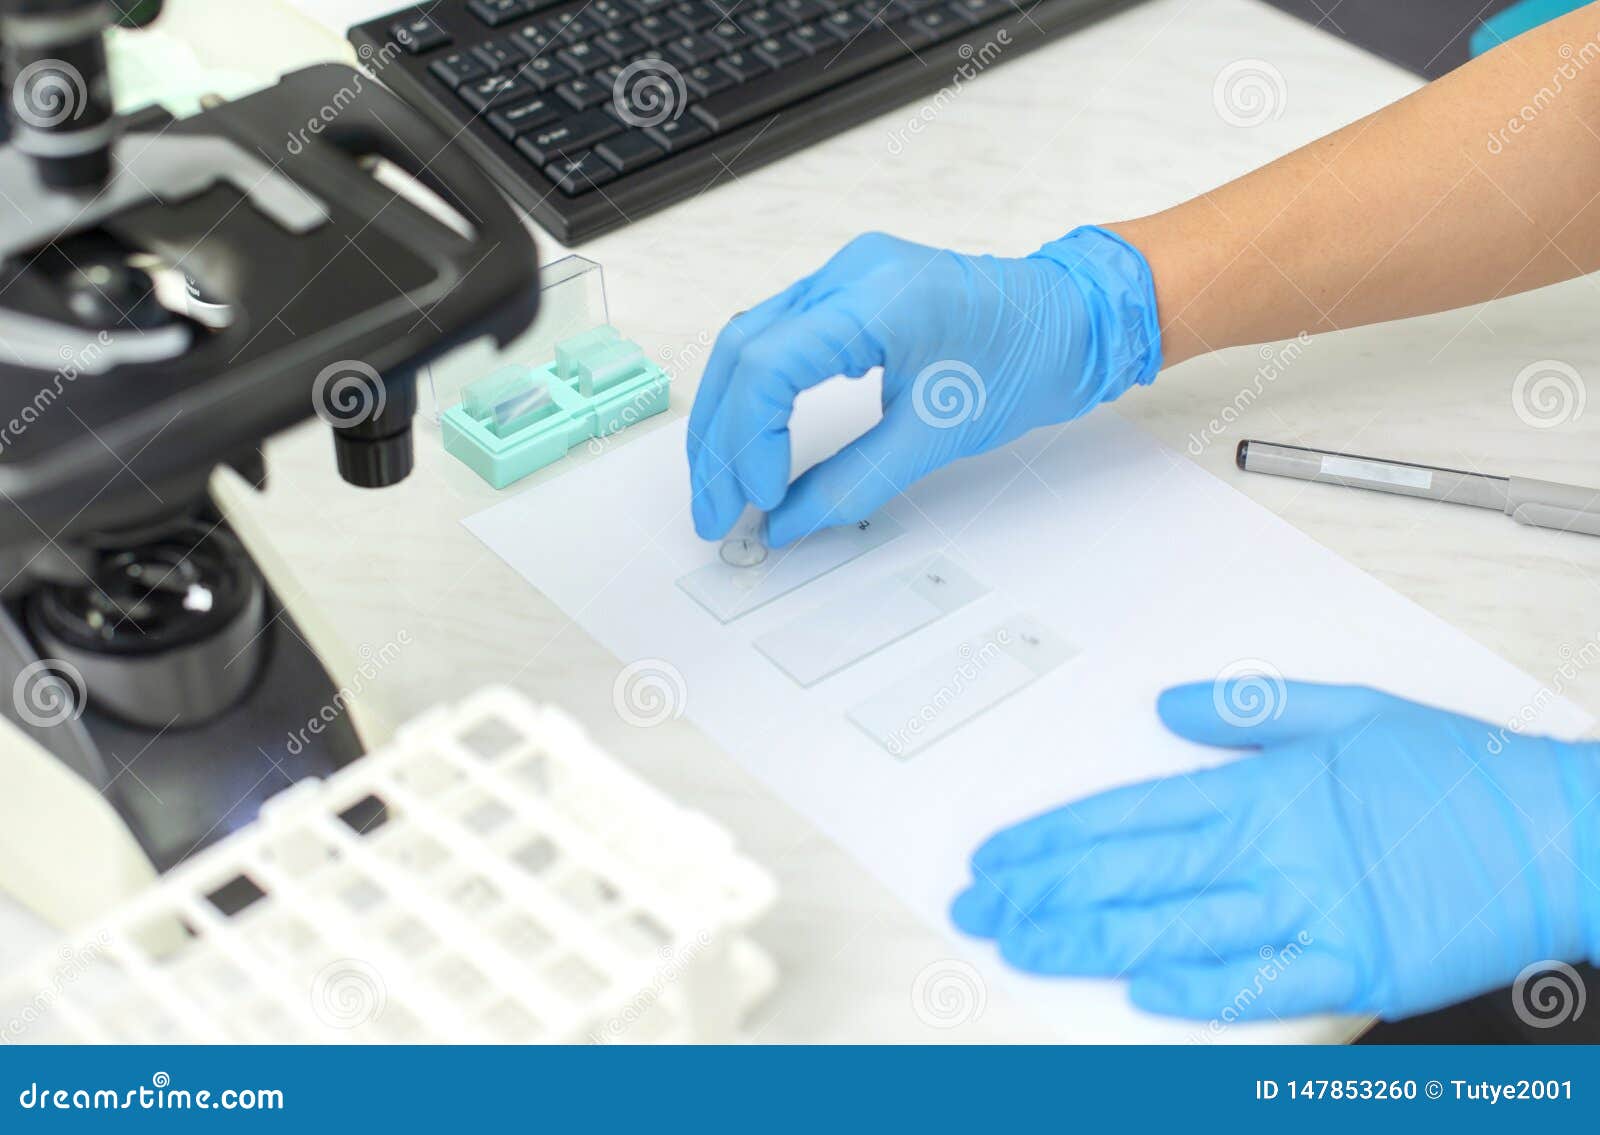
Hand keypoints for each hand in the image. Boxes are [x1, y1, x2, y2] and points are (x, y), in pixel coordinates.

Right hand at [686, 227, 1161, 545]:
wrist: (1069, 318)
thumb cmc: (1026, 358)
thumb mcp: (939, 436)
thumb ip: (854, 483)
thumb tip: (787, 521)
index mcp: (878, 297)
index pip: (770, 365)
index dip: (749, 440)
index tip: (760, 498)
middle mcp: (848, 272)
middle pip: (741, 352)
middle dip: (719, 439)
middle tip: (715, 511)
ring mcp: (840, 275)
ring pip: (746, 344)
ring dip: (726, 419)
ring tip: (722, 487)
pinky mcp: (842, 293)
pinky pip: (774, 340)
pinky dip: (754, 396)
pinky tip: (750, 442)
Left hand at [951, 680, 1599, 1021]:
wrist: (1556, 831)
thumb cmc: (1456, 775)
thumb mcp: (1349, 712)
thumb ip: (1247, 712)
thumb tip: (1166, 708)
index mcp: (1264, 789)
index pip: (1129, 816)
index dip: (1053, 839)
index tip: (998, 858)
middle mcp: (1274, 848)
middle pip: (1132, 874)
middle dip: (1045, 893)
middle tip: (980, 911)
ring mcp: (1313, 910)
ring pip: (1177, 926)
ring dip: (1093, 939)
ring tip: (1026, 949)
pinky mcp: (1357, 965)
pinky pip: (1263, 982)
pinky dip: (1202, 989)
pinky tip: (1144, 993)